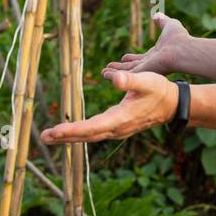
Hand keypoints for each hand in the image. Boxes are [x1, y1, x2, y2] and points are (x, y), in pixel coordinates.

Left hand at [39, 69, 178, 144]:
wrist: (171, 105)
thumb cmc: (159, 90)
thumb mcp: (146, 81)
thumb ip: (129, 80)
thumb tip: (113, 78)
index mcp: (121, 118)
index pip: (92, 127)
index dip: (73, 130)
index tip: (55, 131)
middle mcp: (116, 129)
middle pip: (86, 135)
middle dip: (64, 136)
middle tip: (43, 136)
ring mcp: (116, 131)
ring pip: (89, 136)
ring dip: (69, 137)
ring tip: (49, 137)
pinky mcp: (116, 129)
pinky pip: (93, 134)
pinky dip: (78, 134)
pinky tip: (67, 133)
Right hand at [107, 12, 190, 76]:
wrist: (181, 49)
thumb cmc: (178, 38)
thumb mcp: (169, 25)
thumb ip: (162, 21)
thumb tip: (157, 14)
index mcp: (156, 55)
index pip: (141, 58)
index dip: (132, 58)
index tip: (124, 57)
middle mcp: (150, 64)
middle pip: (132, 67)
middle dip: (121, 68)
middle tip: (110, 67)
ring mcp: (145, 70)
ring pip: (127, 72)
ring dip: (115, 72)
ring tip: (103, 73)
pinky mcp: (142, 73)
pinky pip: (125, 74)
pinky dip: (114, 75)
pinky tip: (105, 75)